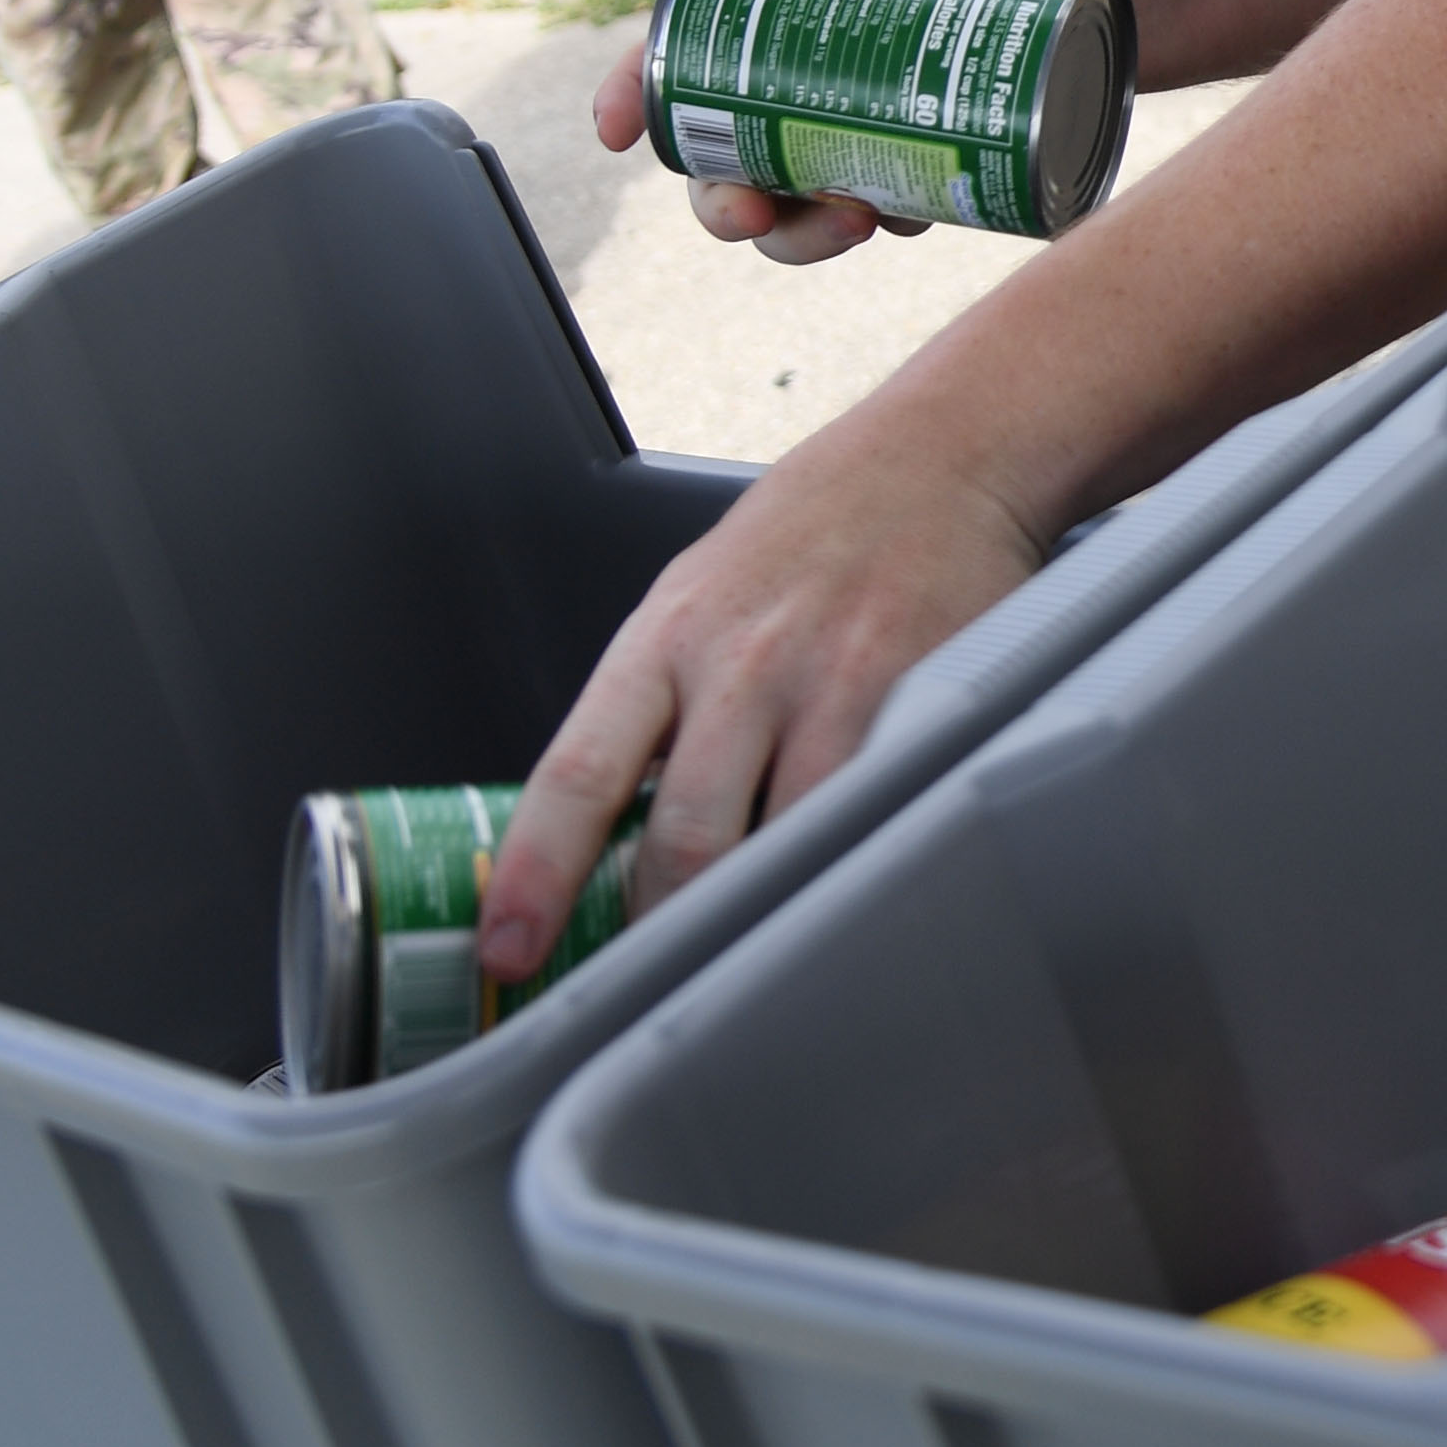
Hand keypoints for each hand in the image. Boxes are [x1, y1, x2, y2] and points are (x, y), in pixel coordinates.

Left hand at [476, 377, 1055, 970]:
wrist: (941, 454)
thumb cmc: (809, 534)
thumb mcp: (696, 600)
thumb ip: (652, 711)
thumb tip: (596, 843)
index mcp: (667, 636)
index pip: (579, 773)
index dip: (536, 873)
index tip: (505, 949)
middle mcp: (745, 663)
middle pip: (688, 839)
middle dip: (659, 932)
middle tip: (643, 991)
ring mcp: (839, 685)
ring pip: (785, 845)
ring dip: (757, 918)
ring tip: (742, 962)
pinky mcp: (922, 703)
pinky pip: (874, 819)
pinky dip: (850, 871)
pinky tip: (839, 892)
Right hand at [591, 0, 1020, 261]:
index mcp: (757, 38)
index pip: (670, 70)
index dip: (628, 100)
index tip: (616, 132)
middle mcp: (785, 105)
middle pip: (718, 176)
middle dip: (721, 208)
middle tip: (751, 211)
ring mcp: (838, 149)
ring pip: (788, 223)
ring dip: (803, 238)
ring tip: (856, 217)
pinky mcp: (899, 178)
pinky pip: (868, 222)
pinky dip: (875, 224)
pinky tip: (903, 211)